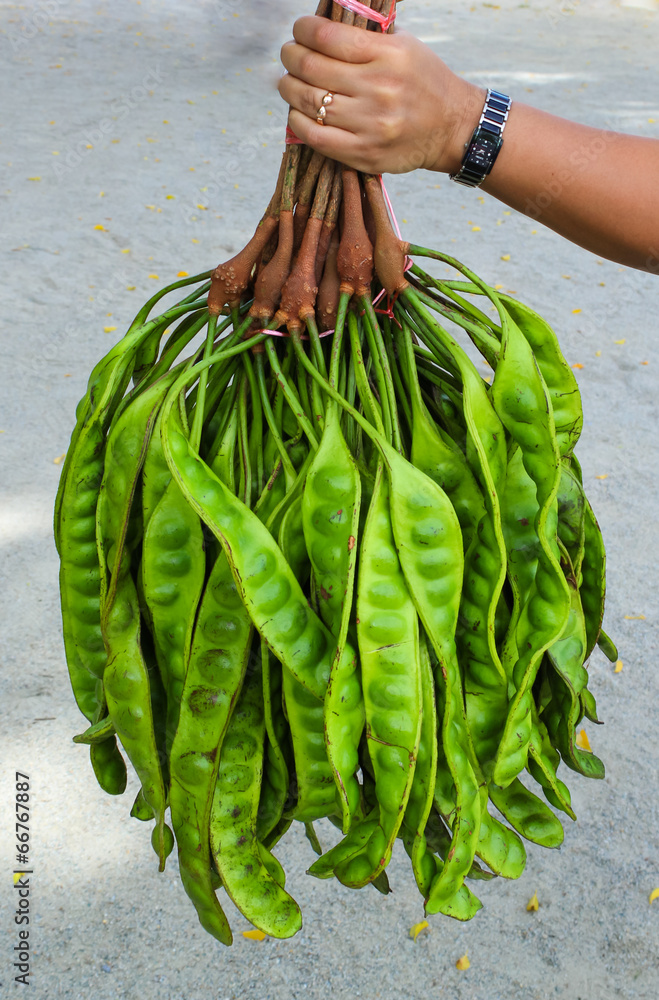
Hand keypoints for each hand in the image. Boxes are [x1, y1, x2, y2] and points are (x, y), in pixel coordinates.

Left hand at [278, 15, 482, 174]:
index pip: (328, 37)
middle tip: (289, 56)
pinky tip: (297, 112)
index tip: (299, 31)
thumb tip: (324, 28)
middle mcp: (378, 88)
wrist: (452, 128)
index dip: (303, 30)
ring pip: (309, 102)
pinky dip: (297, 121)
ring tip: (289, 82)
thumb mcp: (404, 46)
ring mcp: (370, 124)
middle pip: (312, 68)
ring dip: (289, 88)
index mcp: (388, 55)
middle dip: (291, 57)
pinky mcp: (364, 152)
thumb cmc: (424, 83)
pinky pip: (316, 136)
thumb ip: (367, 36)